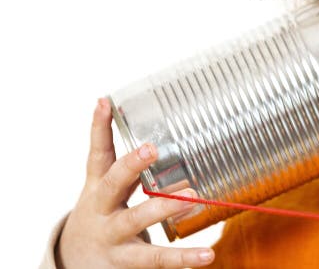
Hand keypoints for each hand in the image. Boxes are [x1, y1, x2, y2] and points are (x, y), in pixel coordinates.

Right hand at [56, 97, 214, 267]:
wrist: (74, 265)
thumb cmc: (99, 215)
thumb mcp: (103, 187)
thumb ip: (118, 160)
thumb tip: (124, 114)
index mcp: (97, 187)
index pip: (97, 153)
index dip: (99, 127)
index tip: (105, 102)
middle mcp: (102, 210)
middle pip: (112, 184)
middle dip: (130, 166)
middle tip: (150, 148)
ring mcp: (113, 236)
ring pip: (137, 220)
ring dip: (165, 207)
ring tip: (195, 197)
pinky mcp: (127, 260)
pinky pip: (156, 259)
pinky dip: (183, 258)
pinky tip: (207, 255)